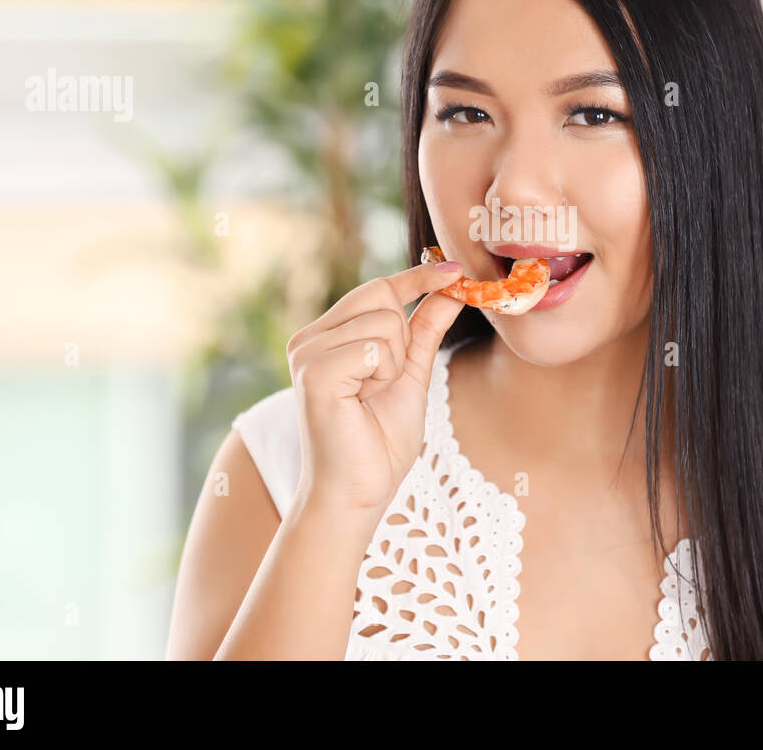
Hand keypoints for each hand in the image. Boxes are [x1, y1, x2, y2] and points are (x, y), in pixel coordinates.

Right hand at [285, 259, 464, 513]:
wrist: (358, 493)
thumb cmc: (380, 442)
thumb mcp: (411, 374)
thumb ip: (425, 329)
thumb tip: (452, 288)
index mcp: (327, 337)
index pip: (376, 289)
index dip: (417, 276)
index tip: (454, 269)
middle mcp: (309, 338)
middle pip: (382, 297)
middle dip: (402, 341)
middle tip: (382, 384)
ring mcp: (307, 353)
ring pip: (384, 322)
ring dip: (393, 364)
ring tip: (370, 396)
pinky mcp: (314, 372)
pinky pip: (374, 347)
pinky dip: (382, 374)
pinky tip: (362, 400)